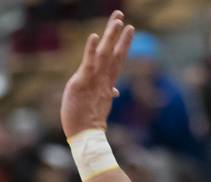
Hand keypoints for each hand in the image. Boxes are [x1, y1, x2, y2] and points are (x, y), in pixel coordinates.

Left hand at [60, 10, 134, 137]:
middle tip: (121, 16)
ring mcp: (94, 81)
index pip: (116, 59)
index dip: (122, 43)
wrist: (85, 137)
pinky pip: (88, 64)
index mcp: (106, 83)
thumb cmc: (87, 122)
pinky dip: (91, 50)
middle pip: (113, 53)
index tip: (128, 28)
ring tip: (117, 20)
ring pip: (104, 55)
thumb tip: (115, 91)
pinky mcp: (83, 83)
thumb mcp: (97, 104)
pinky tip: (95, 37)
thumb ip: (107, 94)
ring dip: (110, 37)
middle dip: (118, 34)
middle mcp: (103, 79)